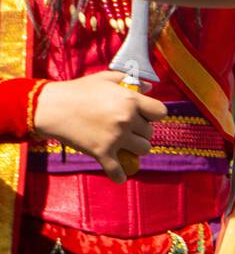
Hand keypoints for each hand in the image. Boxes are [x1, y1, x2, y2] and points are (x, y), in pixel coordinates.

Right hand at [33, 71, 166, 184]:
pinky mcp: (102, 153)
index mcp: (130, 100)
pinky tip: (119, 174)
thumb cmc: (79, 90)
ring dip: (136, 150)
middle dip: (141, 132)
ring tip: (126, 146)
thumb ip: (130, 81)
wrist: (53, 108)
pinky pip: (118, 171)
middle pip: (150, 133)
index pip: (160, 112)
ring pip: (142, 150)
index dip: (154, 114)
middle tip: (129, 130)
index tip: (145, 115)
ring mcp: (115, 138)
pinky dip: (120, 175)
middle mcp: (127, 120)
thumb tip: (148, 88)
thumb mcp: (106, 78)